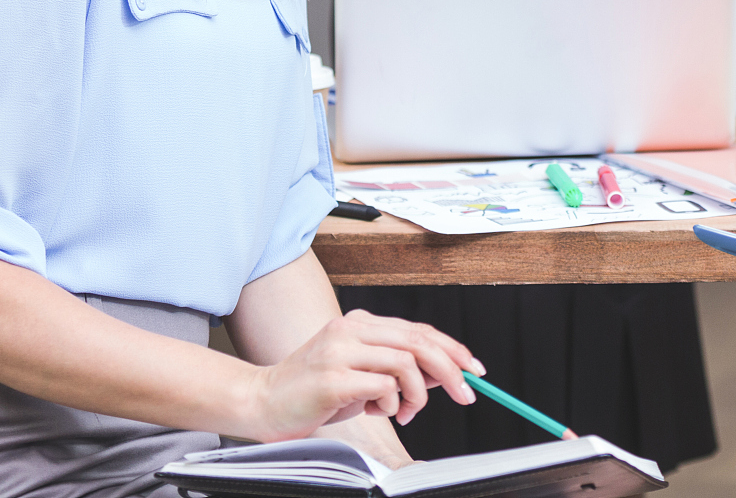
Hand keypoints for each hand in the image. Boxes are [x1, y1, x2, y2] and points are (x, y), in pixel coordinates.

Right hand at [248, 309, 481, 438]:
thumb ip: (396, 369)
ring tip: (407, 412)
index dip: (453, 348)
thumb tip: (443, 373)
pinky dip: (394, 403)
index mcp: (359, 323)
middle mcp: (351, 330)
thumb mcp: (361, 374)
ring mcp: (340, 351)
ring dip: (418, 393)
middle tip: (466, 393)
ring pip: (406, 362)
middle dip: (451, 369)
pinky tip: (382, 412)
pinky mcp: (333, 378)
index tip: (474, 369)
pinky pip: (384, 386)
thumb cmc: (312, 391)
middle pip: (419, 341)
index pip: (419, 330)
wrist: (262, 401)